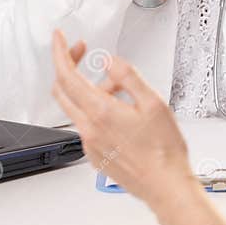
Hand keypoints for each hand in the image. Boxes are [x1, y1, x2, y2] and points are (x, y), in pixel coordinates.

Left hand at [51, 28, 225, 224]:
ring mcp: (90, 143)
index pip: (68, 76)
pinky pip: (86, 122)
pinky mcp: (95, 154)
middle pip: (62, 90)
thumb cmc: (164, 150)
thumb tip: (109, 61)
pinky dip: (96, 107)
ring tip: (119, 85)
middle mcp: (89, 129)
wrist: (165, 186)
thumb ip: (128, 77)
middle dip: (69, 65)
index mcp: (101, 112)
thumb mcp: (154, 102)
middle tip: (83, 50)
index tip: (60, 38)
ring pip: (75, 106)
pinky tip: (121, 109)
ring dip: (88, 87)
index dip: (60, 53)